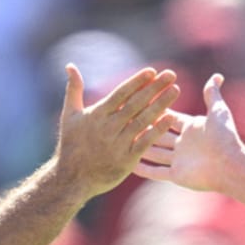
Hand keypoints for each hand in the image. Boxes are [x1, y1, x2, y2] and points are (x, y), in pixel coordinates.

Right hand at [56, 64, 178, 196]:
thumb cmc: (71, 145)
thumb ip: (73, 89)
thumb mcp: (69, 115)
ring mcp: (118, 143)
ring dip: (161, 104)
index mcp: (97, 114)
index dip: (137, 81)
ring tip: (176, 90)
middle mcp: (109, 127)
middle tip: (171, 74)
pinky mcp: (127, 159)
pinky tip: (172, 117)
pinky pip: (145, 142)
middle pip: (136, 103)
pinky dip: (158, 129)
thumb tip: (70, 65)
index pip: (121, 93)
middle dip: (154, 88)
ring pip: (143, 120)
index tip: (152, 71)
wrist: (71, 179)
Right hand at [134, 74, 244, 213]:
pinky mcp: (177, 176)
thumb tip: (216, 75)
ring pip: (155, 153)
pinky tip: (129, 163)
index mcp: (192, 129)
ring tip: (121, 141)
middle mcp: (184, 145)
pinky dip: (143, 168)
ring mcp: (180, 162)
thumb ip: (212, 94)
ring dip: (140, 147)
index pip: (169, 118)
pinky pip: (156, 172)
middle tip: (124, 121)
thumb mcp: (218, 111)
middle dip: (143, 128)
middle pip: (159, 135)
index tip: (140, 103)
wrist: (230, 165)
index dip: (156, 111)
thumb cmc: (225, 137)